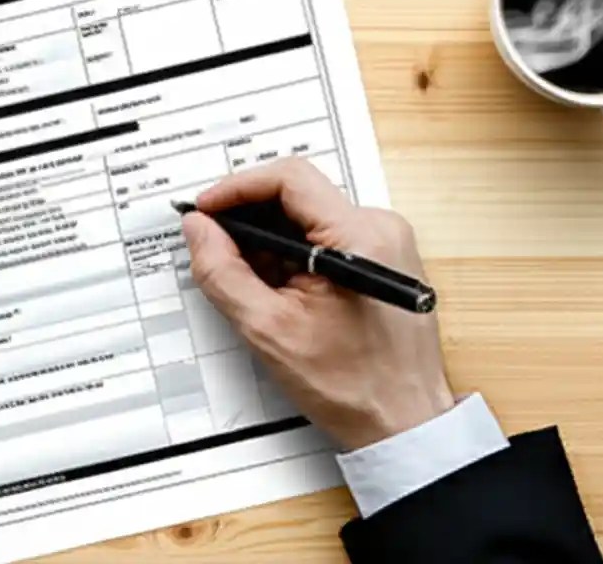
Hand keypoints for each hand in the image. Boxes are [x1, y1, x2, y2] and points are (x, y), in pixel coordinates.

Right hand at [182, 158, 452, 450]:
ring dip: (270, 241)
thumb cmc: (354, 387)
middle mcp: (379, 230)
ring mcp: (385, 244)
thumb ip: (223, 272)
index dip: (237, 188)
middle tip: (215, 246)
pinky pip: (326, 238)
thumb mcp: (268, 330)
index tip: (206, 210)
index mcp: (359, 238)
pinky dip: (293, 255)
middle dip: (249, 217)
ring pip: (309, 218)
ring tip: (249, 281)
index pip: (289, 179)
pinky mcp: (382, 260)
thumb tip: (199, 231)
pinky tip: (278, 290)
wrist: (404, 423)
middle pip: (297, 195)